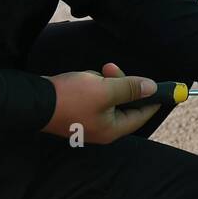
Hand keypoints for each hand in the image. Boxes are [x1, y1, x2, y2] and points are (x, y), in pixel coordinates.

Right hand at [40, 62, 160, 142]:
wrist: (33, 100)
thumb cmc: (70, 98)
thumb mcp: (105, 90)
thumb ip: (130, 89)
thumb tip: (151, 88)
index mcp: (111, 129)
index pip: (140, 116)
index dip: (152, 101)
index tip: (163, 90)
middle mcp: (101, 129)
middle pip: (124, 105)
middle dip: (121, 84)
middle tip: (111, 69)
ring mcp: (88, 121)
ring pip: (108, 98)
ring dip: (104, 82)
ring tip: (92, 75)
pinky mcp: (77, 112)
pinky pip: (94, 97)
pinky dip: (92, 86)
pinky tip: (82, 79)